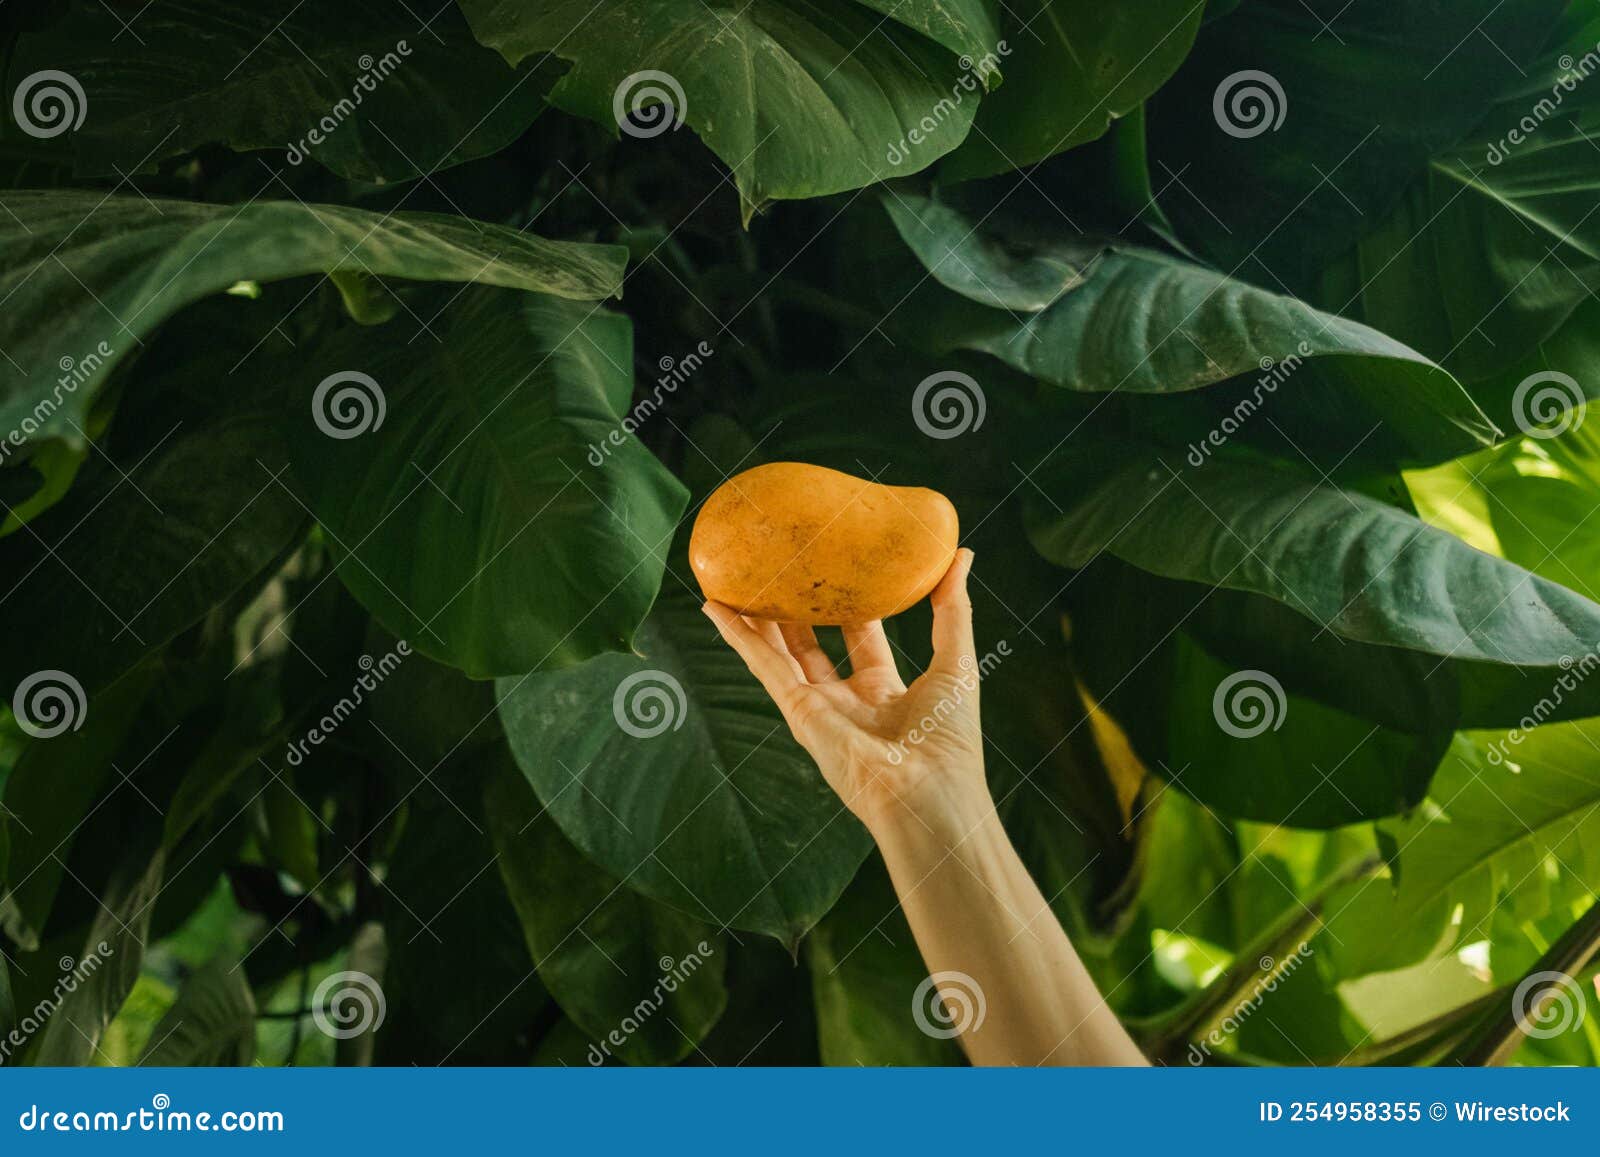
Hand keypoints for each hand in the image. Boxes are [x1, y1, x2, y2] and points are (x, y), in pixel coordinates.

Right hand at [702, 548, 986, 832]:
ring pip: (779, 653)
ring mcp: (818, 709)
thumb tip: (963, 553)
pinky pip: (764, 667)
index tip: (840, 567)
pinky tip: (717, 609)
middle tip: (784, 566)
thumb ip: (954, 607)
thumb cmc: (950, 737)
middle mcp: (847, 702)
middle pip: (813, 644)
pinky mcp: (798, 713)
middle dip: (797, 608)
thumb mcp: (956, 659)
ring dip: (757, 618)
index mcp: (885, 693)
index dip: (849, 603)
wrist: (929, 791)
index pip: (861, 637)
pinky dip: (738, 637)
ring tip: (738, 579)